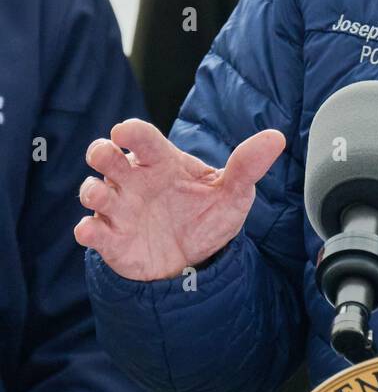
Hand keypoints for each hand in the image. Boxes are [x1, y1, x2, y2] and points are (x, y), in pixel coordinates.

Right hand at [74, 118, 285, 281]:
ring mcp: (121, 209)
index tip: (125, 131)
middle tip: (107, 155)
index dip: (131, 131)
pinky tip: (92, 231)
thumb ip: (247, 166)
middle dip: (100, 152)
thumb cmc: (208, 215)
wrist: (198, 260)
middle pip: (105, 156)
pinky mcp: (112, 239)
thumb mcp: (233, 192)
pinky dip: (88, 230)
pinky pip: (91, 231)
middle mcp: (135, 180)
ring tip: (104, 196)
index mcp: (161, 161)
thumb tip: (277, 138)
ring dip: (93, 190)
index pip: (142, 138)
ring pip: (93, 191)